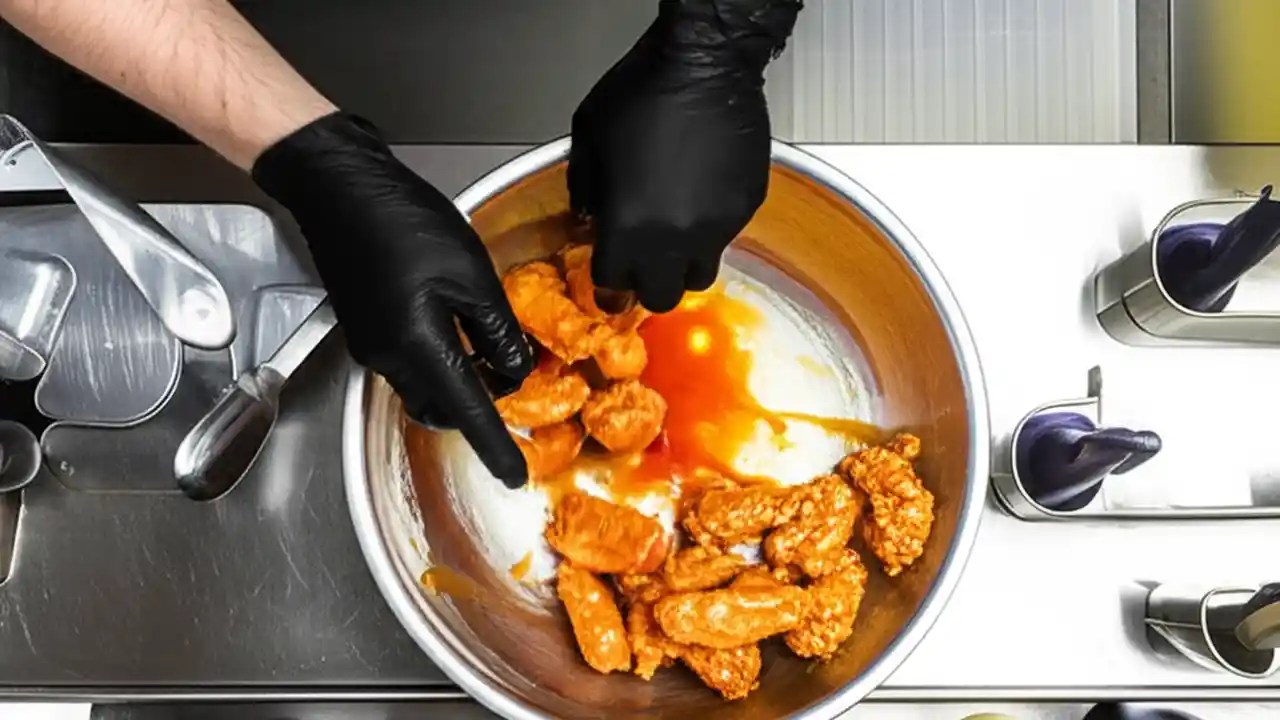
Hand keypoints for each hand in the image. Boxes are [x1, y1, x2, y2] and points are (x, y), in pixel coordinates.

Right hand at [252, 113, 533, 486]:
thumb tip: (515, 369)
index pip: (466, 413)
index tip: (514, 475)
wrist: (337, 187)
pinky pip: (409, 363)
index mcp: (416, 347)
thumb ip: (496, 328)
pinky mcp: (367, 328)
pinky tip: (458, 325)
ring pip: (424, 387)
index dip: (494, 447)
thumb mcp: (469, 272)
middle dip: (477, 408)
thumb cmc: (402, 220)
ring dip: (458, 382)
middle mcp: (387, 358)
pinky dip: (440, 360)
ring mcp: (372, 345)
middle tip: (512, 379)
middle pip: (441, 408)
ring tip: (491, 349)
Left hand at [569, 0, 801, 311]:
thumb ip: (585, 190)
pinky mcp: (745, 209)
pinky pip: (726, 237)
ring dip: (683, 263)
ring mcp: (716, 227)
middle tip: (643, 264)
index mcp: (628, 226)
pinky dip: (711, 228)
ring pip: (700, 274)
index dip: (608, 287)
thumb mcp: (587, 140)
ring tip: (675, 233)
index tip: (608, 282)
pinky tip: (700, 194)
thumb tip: (590, 218)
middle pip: (662, 297)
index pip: (613, 288)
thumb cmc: (641, 92)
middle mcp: (674, 238)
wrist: (704, 65)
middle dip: (649, 285)